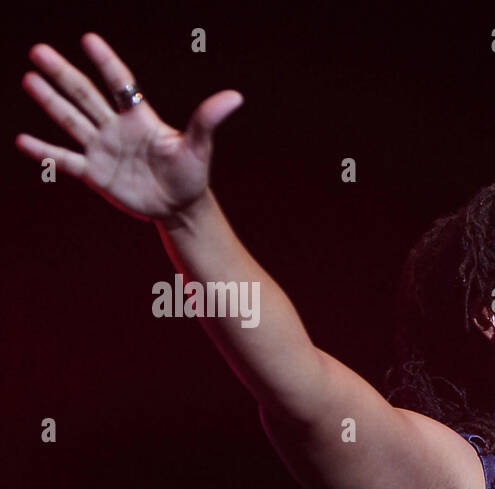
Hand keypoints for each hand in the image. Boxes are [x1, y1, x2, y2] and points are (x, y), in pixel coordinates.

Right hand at [14, 33, 241, 224]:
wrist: (179, 207)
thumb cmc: (190, 175)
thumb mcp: (199, 147)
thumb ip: (207, 120)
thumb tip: (235, 97)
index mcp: (139, 118)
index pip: (120, 83)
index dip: (106, 62)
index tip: (89, 39)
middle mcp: (116, 128)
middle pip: (85, 95)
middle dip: (63, 74)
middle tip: (39, 51)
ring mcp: (102, 149)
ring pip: (71, 121)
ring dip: (50, 102)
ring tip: (29, 79)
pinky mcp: (95, 173)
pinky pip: (66, 160)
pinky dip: (46, 152)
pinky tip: (23, 140)